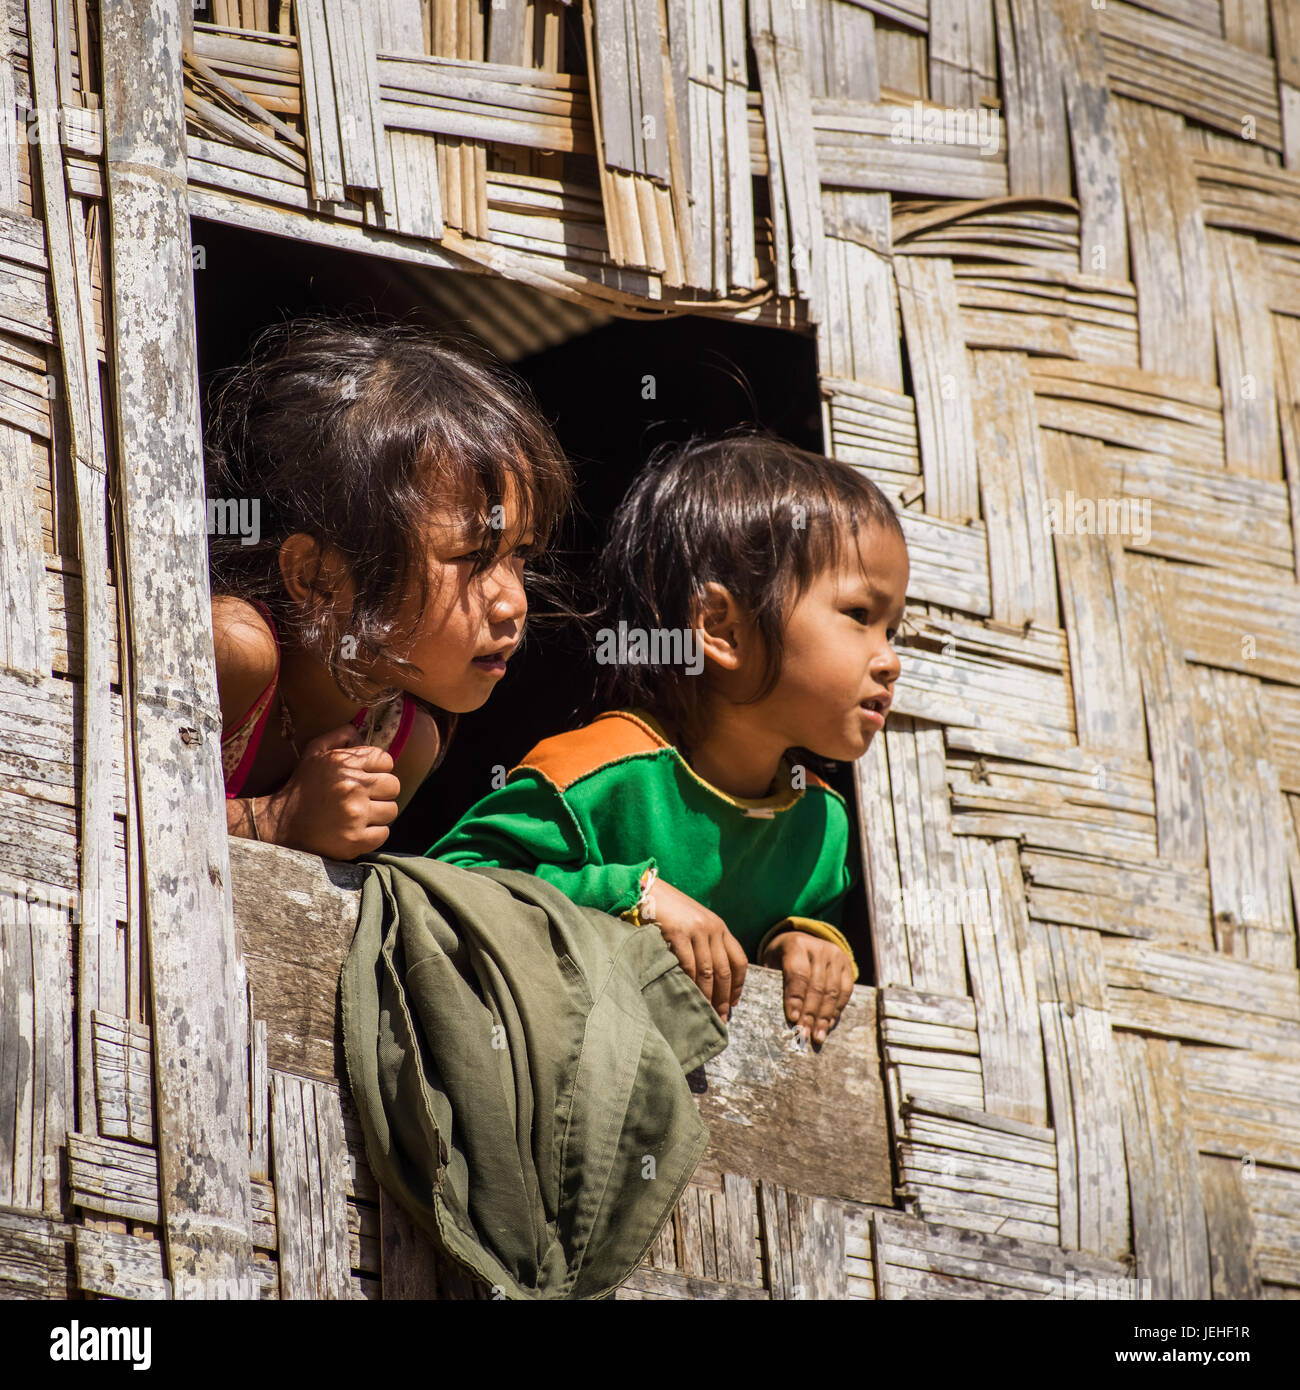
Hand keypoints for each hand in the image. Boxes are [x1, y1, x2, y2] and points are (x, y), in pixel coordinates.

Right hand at [259, 722, 400, 859]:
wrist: (281, 825)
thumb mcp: (315, 752)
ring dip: (377, 813)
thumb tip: (362, 732)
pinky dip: (373, 833)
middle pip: (393, 785)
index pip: (386, 760)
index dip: (377, 769)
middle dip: (380, 791)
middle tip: (363, 797)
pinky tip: (355, 829)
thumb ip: (340, 736)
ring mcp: (355, 815)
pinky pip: (384, 833)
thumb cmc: (303, 787)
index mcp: (343, 764)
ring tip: (357, 814)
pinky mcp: (356, 840)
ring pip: (391, 810)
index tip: (364, 778)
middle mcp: (351, 787)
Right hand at [645, 880, 746, 1021]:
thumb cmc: (669, 911)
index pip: (739, 960)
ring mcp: (696, 930)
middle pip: (725, 970)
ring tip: (705, 1013)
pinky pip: (687, 964)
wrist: (648, 890)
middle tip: (720, 1018)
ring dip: (708, 996)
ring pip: (707, 971)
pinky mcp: (678, 932)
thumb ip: (705, 943)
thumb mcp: (695, 923)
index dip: (738, 985)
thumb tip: (710, 978)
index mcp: (720, 927)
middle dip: (724, 997)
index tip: (734, 1003)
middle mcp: (712, 928)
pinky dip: (689, 983)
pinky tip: (687, 995)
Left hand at [760, 932, 853, 1045]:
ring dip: (824, 1017)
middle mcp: (819, 948)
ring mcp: (835, 955)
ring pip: (833, 991)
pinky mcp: (847, 964)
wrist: (801, 939)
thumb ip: (774, 982)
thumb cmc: (781, 957)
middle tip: (804, 1034)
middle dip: (810, 1014)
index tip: (792, 1019)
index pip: (798, 974)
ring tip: (817, 1036)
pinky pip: (845, 991)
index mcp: (796, 945)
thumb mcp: (772, 963)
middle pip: (817, 986)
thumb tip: (775, 1015)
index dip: (796, 998)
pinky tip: (828, 1025)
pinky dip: (836, 1011)